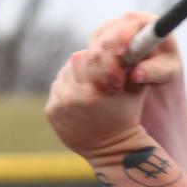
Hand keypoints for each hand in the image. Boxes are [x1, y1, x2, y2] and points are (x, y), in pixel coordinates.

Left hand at [46, 12, 158, 158]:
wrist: (112, 149)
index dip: (97, 56)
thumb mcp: (135, 88)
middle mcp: (75, 98)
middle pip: (74, 62)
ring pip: (64, 74)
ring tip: (88, 87)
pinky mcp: (51, 112)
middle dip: (86, 64)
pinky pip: (57, 89)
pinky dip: (66, 90)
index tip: (104, 58)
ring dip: (75, 77)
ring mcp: (61, 106)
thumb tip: (128, 37)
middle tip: (96, 72)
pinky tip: (78, 99)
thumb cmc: (127, 113)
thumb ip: (130, 62)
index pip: (88, 56)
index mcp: (96, 91)